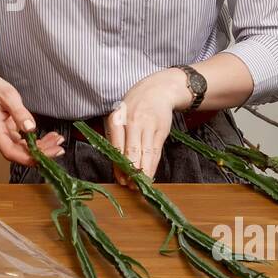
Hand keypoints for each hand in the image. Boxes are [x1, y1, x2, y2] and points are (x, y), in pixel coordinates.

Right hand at [0, 71, 64, 165]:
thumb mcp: (8, 96)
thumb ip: (20, 113)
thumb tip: (31, 128)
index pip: (10, 152)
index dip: (28, 158)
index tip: (46, 156)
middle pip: (19, 153)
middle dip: (40, 153)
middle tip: (59, 147)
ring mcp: (1, 138)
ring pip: (23, 150)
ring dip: (41, 148)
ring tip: (58, 140)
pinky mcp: (7, 135)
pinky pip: (23, 143)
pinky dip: (36, 142)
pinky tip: (49, 138)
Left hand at [105, 69, 185, 186]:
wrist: (158, 90)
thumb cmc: (134, 106)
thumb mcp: (120, 116)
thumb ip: (117, 138)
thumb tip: (117, 166)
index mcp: (117, 119)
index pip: (116, 146)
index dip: (119, 166)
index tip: (121, 179)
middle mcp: (132, 122)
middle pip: (131, 151)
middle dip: (131, 172)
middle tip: (130, 186)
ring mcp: (148, 126)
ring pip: (146, 154)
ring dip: (143, 172)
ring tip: (140, 185)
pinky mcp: (161, 130)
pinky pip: (156, 152)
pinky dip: (153, 165)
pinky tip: (150, 175)